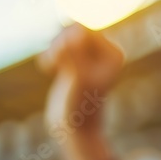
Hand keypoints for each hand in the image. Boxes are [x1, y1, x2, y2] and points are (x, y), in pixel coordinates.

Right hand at [38, 24, 124, 159]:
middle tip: (54, 60)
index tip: (62, 59)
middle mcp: (105, 55)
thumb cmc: (80, 106)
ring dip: (53, 48)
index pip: (83, 29)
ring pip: (64, 37)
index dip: (67, 41)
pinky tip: (46, 68)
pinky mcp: (74, 67)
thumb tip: (76, 31)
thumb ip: (76, 52)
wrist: (74, 130)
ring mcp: (89, 60)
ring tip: (50, 64)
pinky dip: (50, 55)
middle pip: (74, 29)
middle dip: (60, 43)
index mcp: (113, 54)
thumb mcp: (79, 77)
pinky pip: (58, 47)